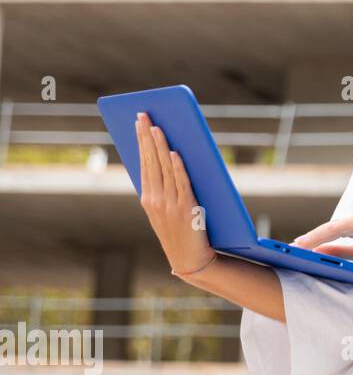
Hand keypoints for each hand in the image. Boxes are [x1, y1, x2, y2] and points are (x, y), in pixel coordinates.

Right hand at [134, 112, 215, 274]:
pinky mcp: (186, 209)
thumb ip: (164, 187)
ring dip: (160, 146)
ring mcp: (169, 204)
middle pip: (150, 161)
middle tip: (144, 114)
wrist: (191, 260)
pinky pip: (181, 183)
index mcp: (148, 198)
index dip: (141, 141)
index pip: (143, 162)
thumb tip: (168, 157)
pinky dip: (177, 168)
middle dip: (147, 136)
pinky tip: (174, 153)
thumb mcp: (165, 209)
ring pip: (164, 169)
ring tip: (157, 126)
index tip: (139, 121)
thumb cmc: (181, 231)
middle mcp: (154, 200)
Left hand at [292, 214, 352, 270]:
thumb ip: (342, 253)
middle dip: (306, 240)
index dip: (310, 242)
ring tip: (296, 247)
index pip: (327, 235)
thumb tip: (320, 255)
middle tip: (286, 251)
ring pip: (330, 227)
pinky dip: (326, 233)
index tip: (292, 252)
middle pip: (324, 230)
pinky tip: (316, 241)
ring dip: (312, 237)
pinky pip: (342, 227)